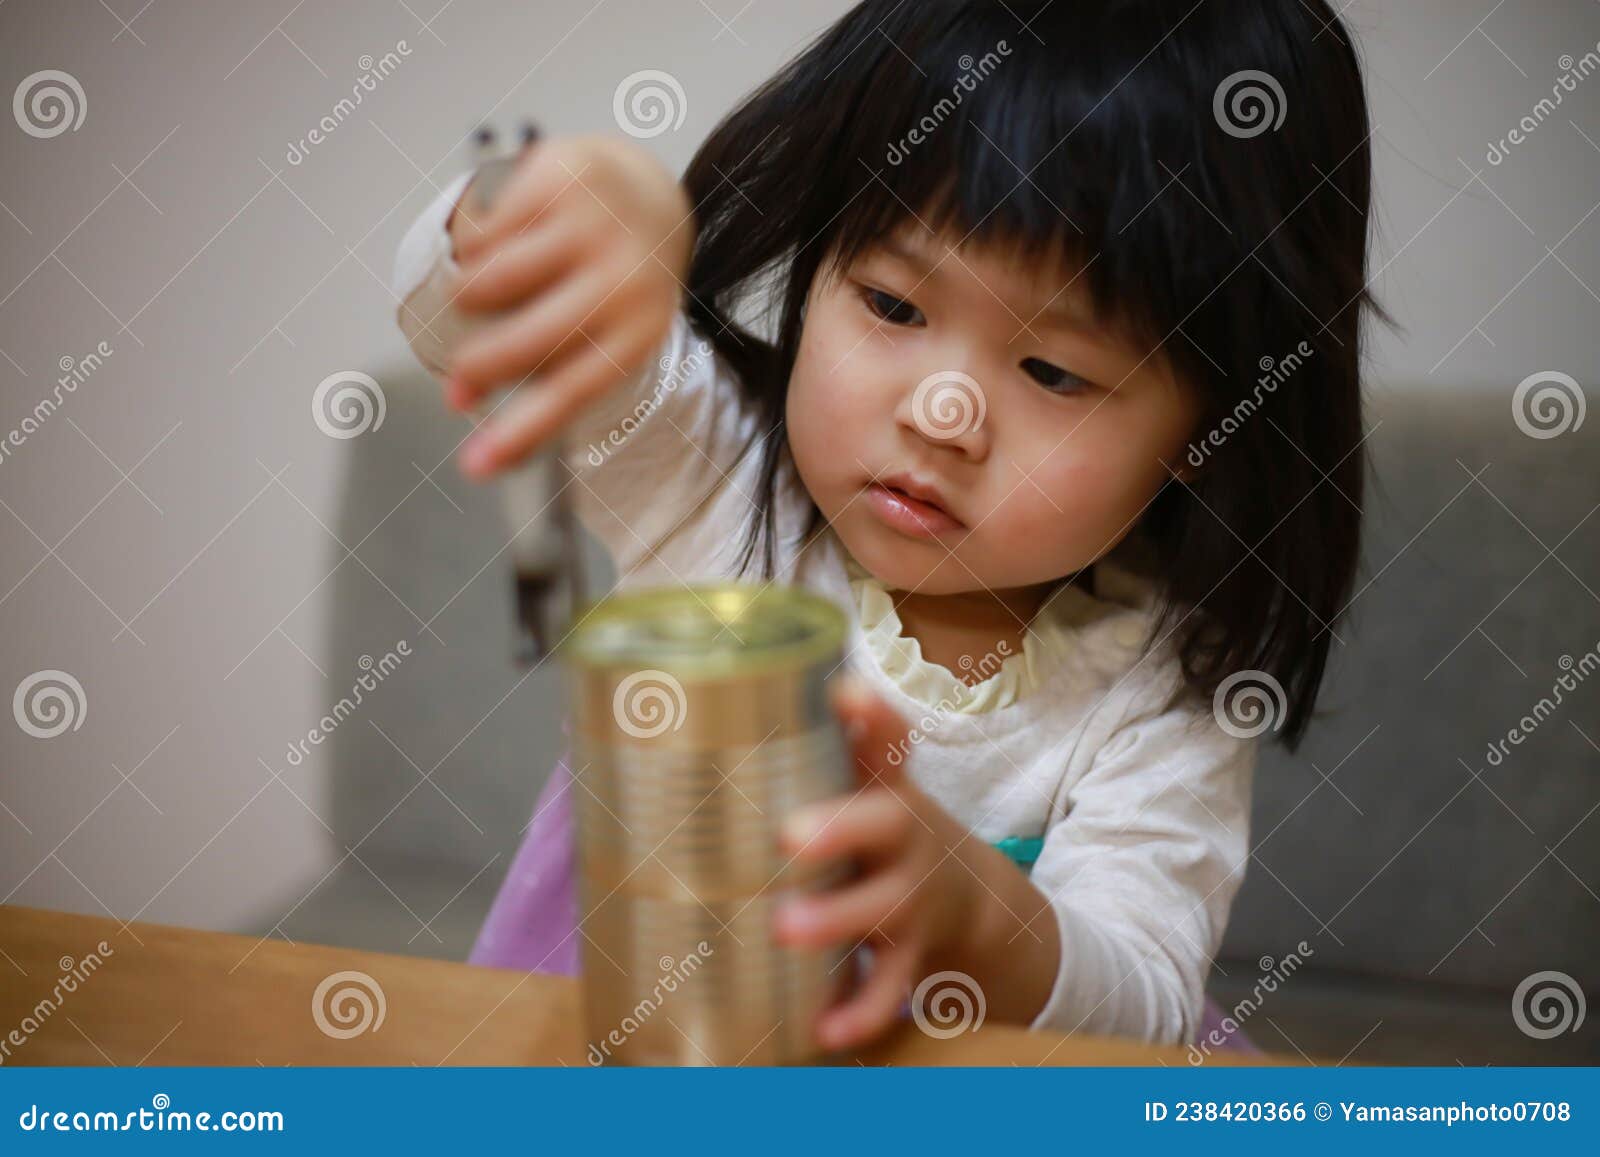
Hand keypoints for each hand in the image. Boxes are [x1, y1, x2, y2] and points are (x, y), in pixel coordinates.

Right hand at [444, 134, 694, 477]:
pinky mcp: (560, 179)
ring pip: (486, 283)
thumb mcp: (602, 340)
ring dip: (468, 295)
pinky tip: (502, 237)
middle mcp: (623, 279)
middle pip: (521, 342)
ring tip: (484, 292)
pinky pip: (480, 233)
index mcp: (639, 332)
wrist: (648, 197)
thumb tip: (480, 462)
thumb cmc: (609, 289)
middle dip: (475, 368)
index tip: (472, 469)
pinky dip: (474, 244)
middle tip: (458, 382)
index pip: (571, 391)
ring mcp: (593, 226)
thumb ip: (546, 390)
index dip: (518, 432)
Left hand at [774, 675, 982, 1050]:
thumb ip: (801, 756)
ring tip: (784, 929)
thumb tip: (683, 717)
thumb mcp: (860, 788)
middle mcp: (903, 835)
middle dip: (839, 827)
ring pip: (881, 908)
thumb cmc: (874, 828)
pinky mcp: (912, 952)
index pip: (888, 740)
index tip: (846, 694)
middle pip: (882, 824)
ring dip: (835, 920)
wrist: (963, 895)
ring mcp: (911, 896)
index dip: (871, 717)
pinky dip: (860, 1011)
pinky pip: (888, 987)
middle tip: (788, 833)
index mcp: (886, 787)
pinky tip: (824, 1028)